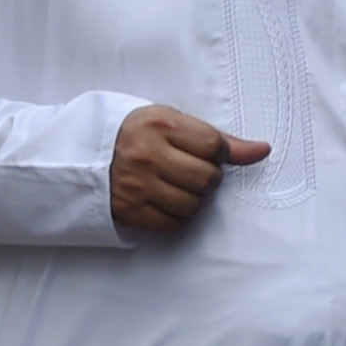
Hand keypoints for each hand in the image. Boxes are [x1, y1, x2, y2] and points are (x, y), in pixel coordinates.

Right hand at [108, 103, 270, 234]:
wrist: (83, 155)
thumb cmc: (135, 135)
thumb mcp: (169, 122)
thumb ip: (215, 138)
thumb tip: (261, 151)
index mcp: (159, 123)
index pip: (214, 145)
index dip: (221, 154)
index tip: (212, 154)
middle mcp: (148, 154)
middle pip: (208, 179)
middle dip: (207, 177)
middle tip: (189, 169)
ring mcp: (138, 185)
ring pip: (193, 204)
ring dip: (193, 198)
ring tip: (175, 185)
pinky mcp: (131, 211)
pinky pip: (174, 223)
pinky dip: (176, 216)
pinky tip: (165, 200)